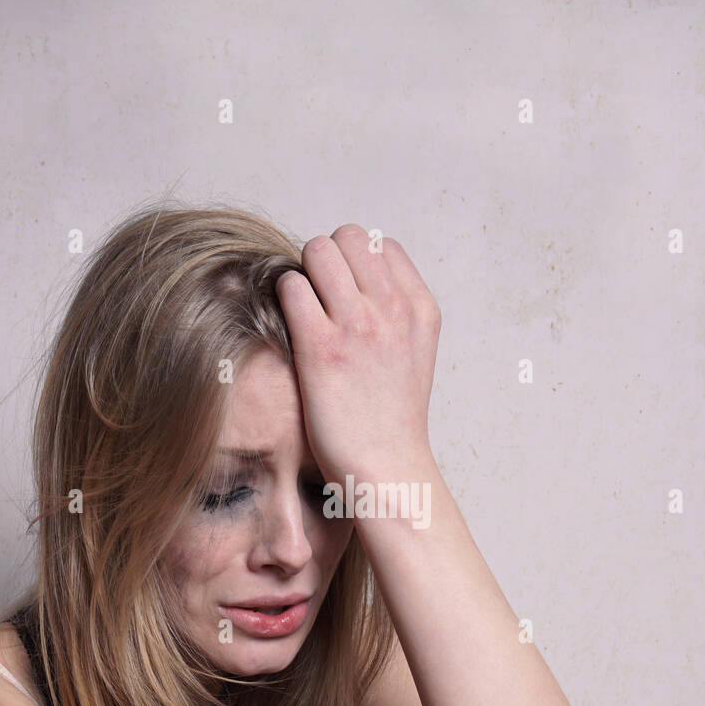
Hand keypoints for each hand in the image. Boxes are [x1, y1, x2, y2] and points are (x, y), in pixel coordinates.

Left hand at [275, 224, 440, 487]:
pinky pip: (290, 286)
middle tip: (318, 298)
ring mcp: (359, 325)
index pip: (383, 245)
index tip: (346, 295)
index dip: (356, 263)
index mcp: (420, 308)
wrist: (386, 468)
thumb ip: (395, 313)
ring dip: (303, 275)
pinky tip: (291, 330)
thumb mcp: (414, 353)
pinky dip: (284, 299)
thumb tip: (356, 279)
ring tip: (304, 312)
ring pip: (317, 251)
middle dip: (326, 260)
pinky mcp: (321, 347)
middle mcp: (394, 308)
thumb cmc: (391, 418)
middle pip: (348, 237)